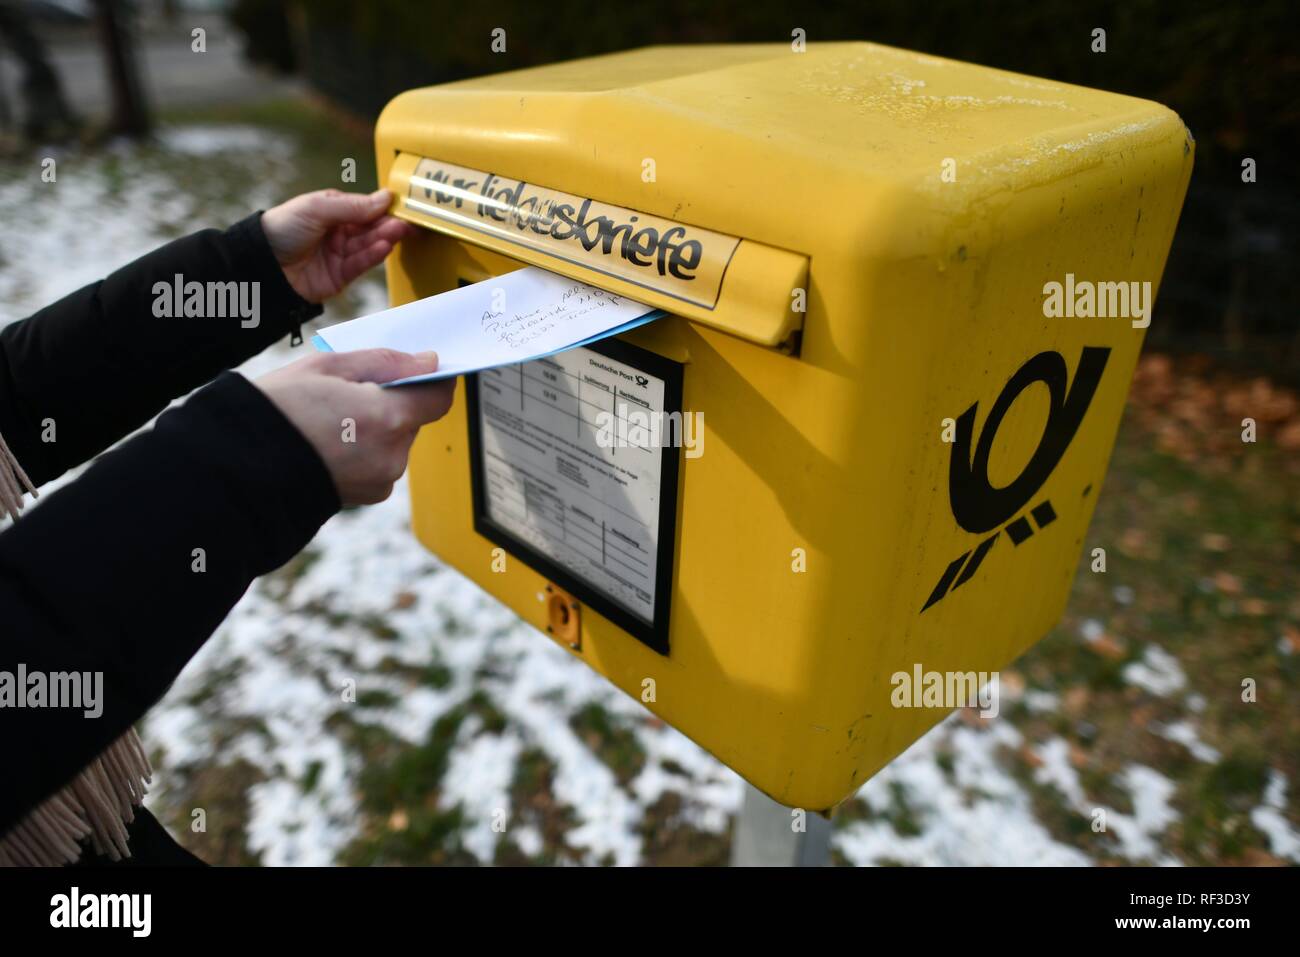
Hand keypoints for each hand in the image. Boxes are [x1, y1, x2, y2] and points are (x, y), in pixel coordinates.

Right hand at [255, 350, 454, 505]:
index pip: (438, 397)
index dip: (433, 380)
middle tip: (349, 391)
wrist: (240, 467)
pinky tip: (330, 442)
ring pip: (395, 440)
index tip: (420, 369)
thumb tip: (427, 362)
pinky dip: (365, 449)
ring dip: (376, 426)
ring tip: (331, 419)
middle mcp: (392, 454)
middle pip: (413, 418)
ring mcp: (382, 479)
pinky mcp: (370, 495)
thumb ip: (385, 362)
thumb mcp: (327, 366)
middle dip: (391, 402)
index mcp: (386, 418)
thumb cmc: (277, 410)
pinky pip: (381, 462)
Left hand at [261, 189, 415, 303]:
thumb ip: (352, 205)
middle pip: (369, 228)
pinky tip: (385, 246)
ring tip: (398, 231)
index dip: (381, 208)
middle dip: (387, 224)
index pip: (363, 208)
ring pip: (368, 245)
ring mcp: (340, 254)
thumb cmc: (281, 228)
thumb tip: (385, 197)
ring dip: (384, 238)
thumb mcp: (316, 208)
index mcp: (331, 211)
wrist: (261, 264)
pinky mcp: (340, 276)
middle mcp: (338, 232)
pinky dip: (374, 255)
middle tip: (406, 221)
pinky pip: (361, 264)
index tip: (400, 205)